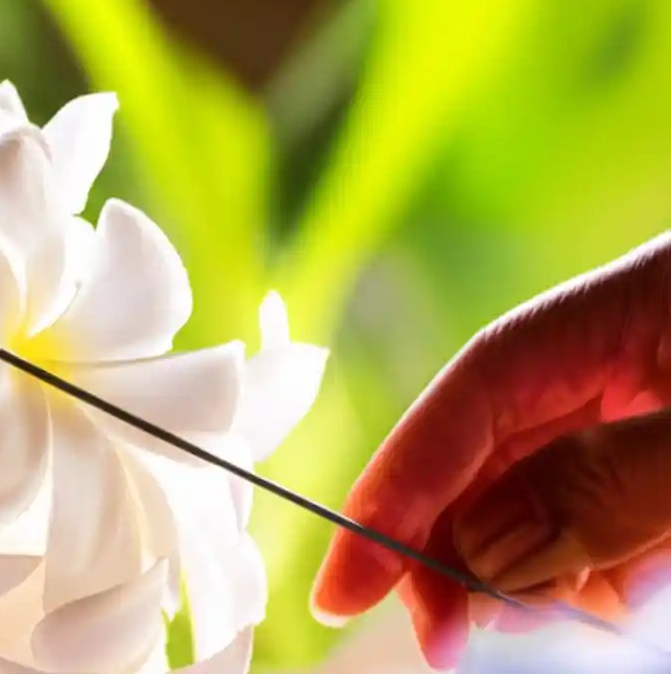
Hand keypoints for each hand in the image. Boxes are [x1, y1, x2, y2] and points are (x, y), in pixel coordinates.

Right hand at [311, 233, 670, 668]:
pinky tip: (624, 588)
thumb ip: (607, 483)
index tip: (339, 593)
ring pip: (524, 515)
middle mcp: (576, 376)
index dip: (387, 504)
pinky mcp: (639, 460)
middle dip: (455, 560)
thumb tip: (491, 559)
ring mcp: (611, 418)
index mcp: (574, 336)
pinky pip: (585, 530)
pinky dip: (594, 577)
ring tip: (593, 608)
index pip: (450, 418)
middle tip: (458, 641)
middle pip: (471, 476)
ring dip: (537, 578)